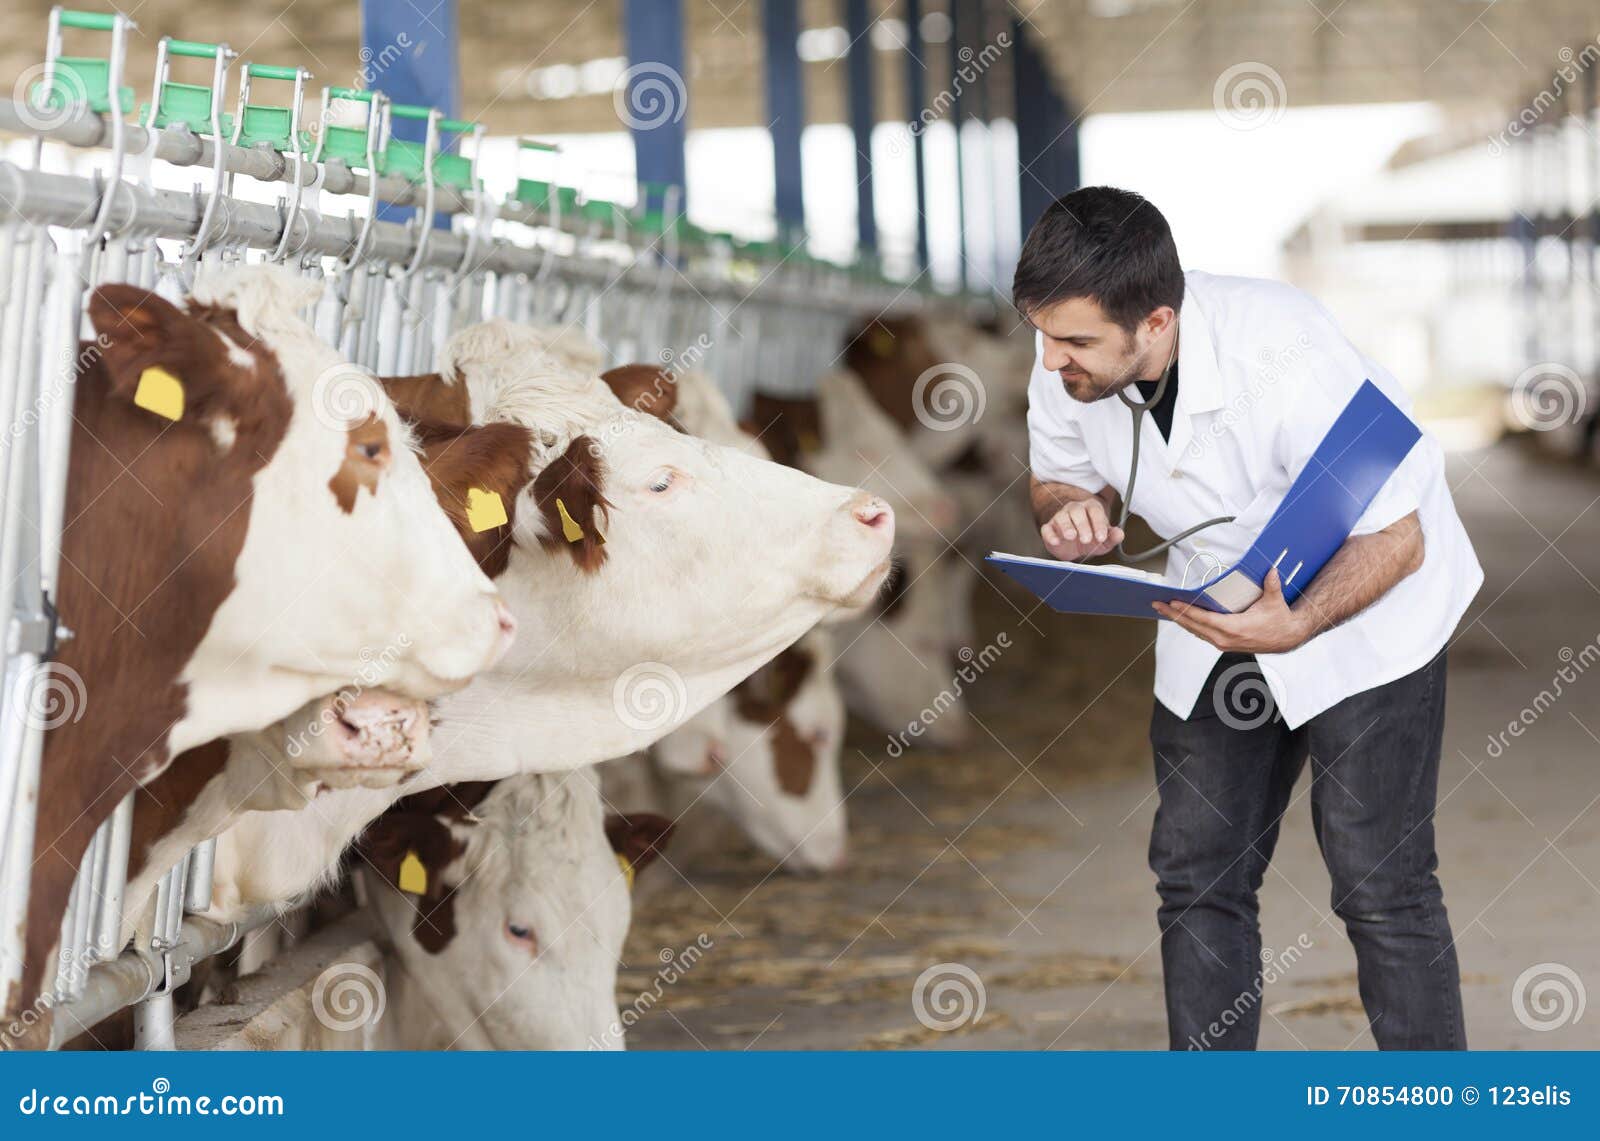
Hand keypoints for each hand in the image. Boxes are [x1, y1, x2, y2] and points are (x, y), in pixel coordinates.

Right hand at [1041, 497, 1123, 560]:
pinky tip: (1056, 541)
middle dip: (1082, 525)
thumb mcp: (1103, 540)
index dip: (1098, 523)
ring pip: (1061, 517)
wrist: (1073, 546)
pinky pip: (1047, 528)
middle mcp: (1074, 510)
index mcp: (1090, 508)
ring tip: (1071, 536)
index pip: (1095, 511)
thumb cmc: (1090, 539)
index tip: (1101, 537)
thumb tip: (1120, 534)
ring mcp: (1060, 517)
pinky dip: (1050, 534)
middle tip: (1086, 539)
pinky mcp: (1049, 528)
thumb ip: (1112, 537)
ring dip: (1066, 526)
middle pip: (1077, 511)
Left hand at [1152, 569, 1313, 652]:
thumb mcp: (1275, 602)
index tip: (1172, 603)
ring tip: (1163, 609)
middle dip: (1174, 614)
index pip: (1204, 619)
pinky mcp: (1223, 644)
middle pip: (1193, 625)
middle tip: (1157, 604)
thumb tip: (1271, 571)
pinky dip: (1189, 625)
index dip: (1186, 611)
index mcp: (1234, 628)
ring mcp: (1223, 643)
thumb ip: (1271, 586)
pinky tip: (1180, 617)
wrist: (1286, 638)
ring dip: (1178, 620)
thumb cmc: (1279, 620)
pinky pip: (1201, 633)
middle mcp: (1225, 639)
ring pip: (1195, 631)